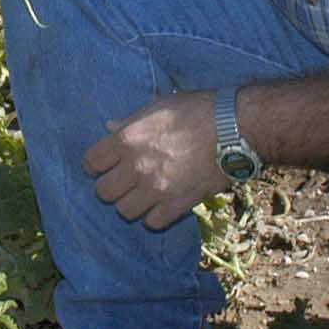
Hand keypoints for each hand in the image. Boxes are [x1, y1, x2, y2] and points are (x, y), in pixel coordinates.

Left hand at [84, 92, 229, 229]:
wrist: (236, 129)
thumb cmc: (199, 110)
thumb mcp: (160, 106)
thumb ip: (131, 121)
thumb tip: (110, 127)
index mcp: (128, 138)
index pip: (92, 162)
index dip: (96, 165)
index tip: (104, 166)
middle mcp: (136, 166)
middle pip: (104, 192)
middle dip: (112, 187)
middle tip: (125, 182)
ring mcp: (157, 188)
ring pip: (125, 211)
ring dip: (132, 204)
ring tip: (144, 195)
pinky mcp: (178, 204)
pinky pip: (153, 222)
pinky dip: (155, 217)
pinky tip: (162, 205)